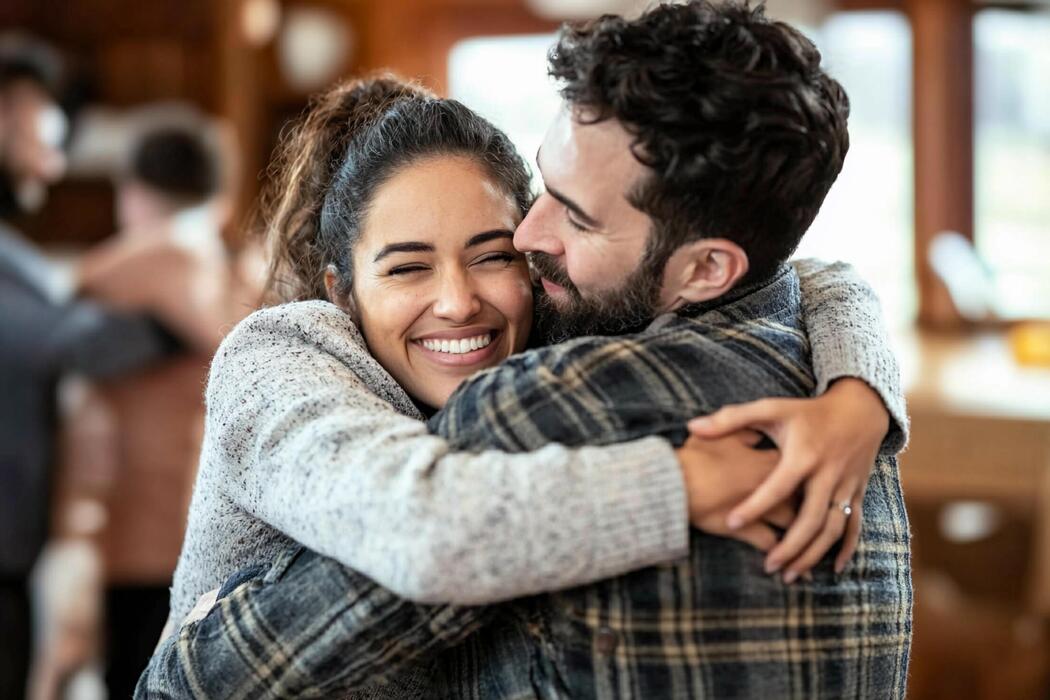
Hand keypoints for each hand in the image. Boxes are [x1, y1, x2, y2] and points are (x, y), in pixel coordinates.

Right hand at [675, 430, 796, 552]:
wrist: (677, 483)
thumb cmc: (696, 457)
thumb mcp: (718, 435)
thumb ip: (741, 431)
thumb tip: (756, 434)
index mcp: (766, 461)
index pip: (795, 464)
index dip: (796, 468)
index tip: (796, 470)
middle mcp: (771, 486)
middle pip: (802, 494)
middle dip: (804, 498)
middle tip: (804, 500)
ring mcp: (762, 510)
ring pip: (793, 520)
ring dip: (794, 527)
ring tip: (797, 531)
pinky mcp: (748, 530)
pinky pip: (770, 542)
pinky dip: (774, 549)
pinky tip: (774, 553)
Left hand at [687, 378, 889, 581]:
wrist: (860, 409)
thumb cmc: (807, 412)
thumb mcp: (771, 408)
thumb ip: (731, 418)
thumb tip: (693, 425)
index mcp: (803, 456)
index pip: (776, 487)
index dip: (754, 505)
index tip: (731, 522)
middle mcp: (826, 474)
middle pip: (810, 518)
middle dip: (790, 546)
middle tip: (768, 567)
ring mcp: (845, 485)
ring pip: (832, 527)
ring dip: (813, 553)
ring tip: (790, 574)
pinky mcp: (858, 492)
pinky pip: (855, 524)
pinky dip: (846, 547)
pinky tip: (834, 567)